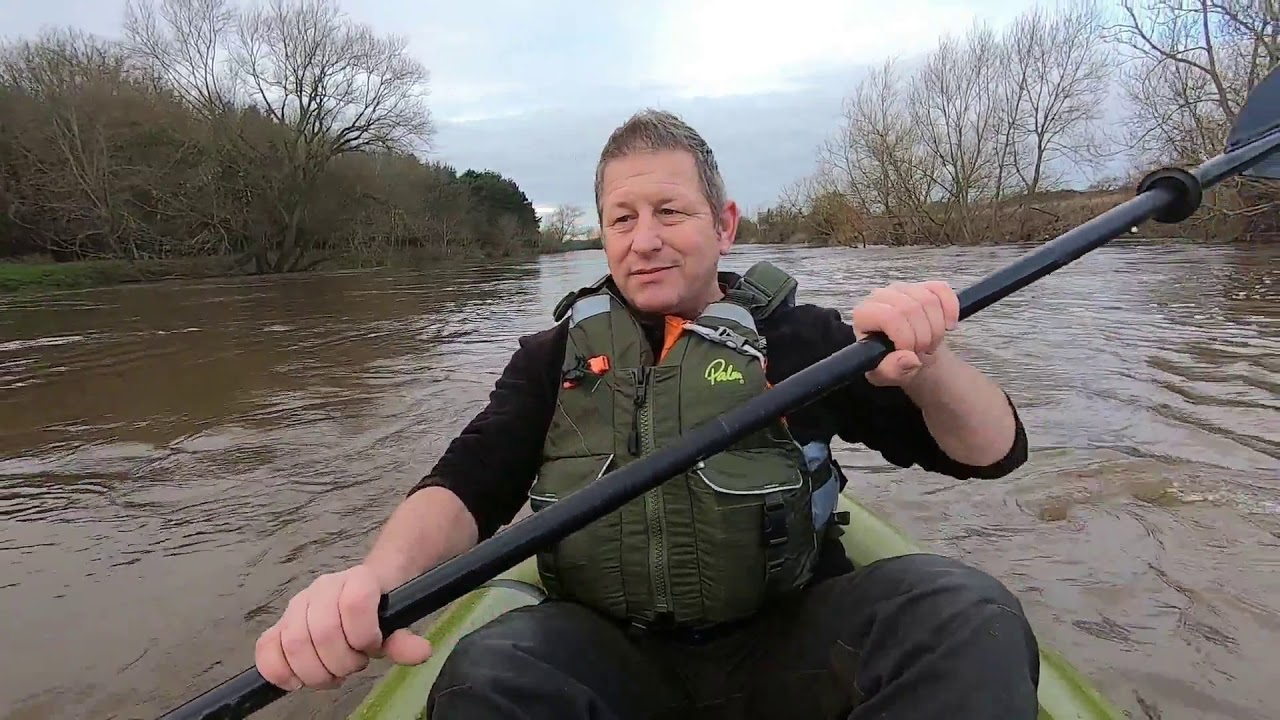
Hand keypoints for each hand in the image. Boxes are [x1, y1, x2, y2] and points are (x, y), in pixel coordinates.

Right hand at [255, 564, 432, 690]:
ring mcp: (297, 604)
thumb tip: (421, 652)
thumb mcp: (395, 624)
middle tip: (352, 667)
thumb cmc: (377, 611)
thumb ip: (403, 639)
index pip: (354, 605)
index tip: (372, 647)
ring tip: (332, 674)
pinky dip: (278, 670)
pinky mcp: (279, 624)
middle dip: (340, 662)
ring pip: (294, 643)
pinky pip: (266, 647)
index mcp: (356, 580)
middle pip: (322, 632)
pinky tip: (296, 682)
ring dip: (315, 671)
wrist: (359, 592)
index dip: (364, 636)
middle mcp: (323, 587)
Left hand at [851, 281, 959, 386]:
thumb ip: (892, 370)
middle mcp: (881, 296)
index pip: (890, 316)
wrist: (907, 355)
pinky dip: (950, 310)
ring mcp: (903, 289)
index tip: (911, 353)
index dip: (906, 337)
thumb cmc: (889, 363)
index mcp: (864, 314)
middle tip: (923, 352)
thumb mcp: (884, 374)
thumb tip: (909, 359)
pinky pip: (942, 290)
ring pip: (929, 300)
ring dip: (937, 328)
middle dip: (924, 336)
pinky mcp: (923, 287)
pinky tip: (948, 326)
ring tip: (931, 344)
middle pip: (911, 308)